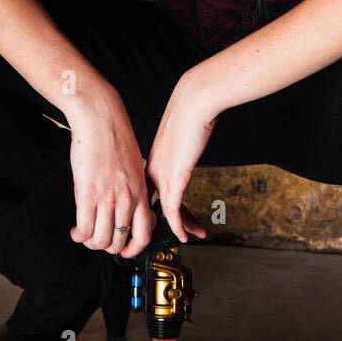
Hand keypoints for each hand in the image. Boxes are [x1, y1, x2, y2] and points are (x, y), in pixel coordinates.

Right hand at [65, 80, 153, 256]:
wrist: (101, 120)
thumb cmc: (116, 138)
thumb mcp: (135, 168)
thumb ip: (132, 189)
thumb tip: (125, 206)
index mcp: (141, 193)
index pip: (144, 235)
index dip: (132, 250)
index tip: (123, 252)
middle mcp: (127, 200)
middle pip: (118, 242)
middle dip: (106, 247)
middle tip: (97, 240)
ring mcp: (108, 199)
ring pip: (100, 240)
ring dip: (90, 243)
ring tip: (84, 235)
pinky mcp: (88, 194)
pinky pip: (84, 228)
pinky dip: (79, 235)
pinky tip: (76, 229)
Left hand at [140, 77, 219, 250]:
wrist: (193, 105)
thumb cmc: (188, 115)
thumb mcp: (177, 137)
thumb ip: (176, 150)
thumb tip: (182, 153)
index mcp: (151, 162)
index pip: (148, 193)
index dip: (153, 209)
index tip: (163, 218)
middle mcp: (153, 171)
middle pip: (153, 205)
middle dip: (164, 222)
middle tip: (177, 231)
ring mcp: (162, 176)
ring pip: (163, 211)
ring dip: (178, 227)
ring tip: (190, 235)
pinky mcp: (175, 178)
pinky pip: (173, 210)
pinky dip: (178, 225)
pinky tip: (184, 234)